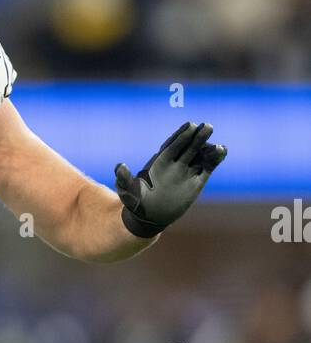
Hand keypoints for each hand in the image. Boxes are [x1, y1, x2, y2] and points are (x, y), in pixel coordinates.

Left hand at [114, 122, 226, 237]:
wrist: (149, 216)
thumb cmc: (136, 202)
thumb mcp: (127, 191)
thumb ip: (124, 179)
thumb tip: (119, 166)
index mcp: (159, 161)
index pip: (172, 145)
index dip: (181, 135)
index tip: (190, 126)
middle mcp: (175, 162)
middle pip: (188, 146)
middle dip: (197, 136)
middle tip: (207, 126)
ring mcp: (187, 170)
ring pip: (200, 155)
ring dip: (209, 148)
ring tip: (217, 146)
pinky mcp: (197, 180)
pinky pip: (208, 167)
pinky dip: (215, 158)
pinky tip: (223, 150)